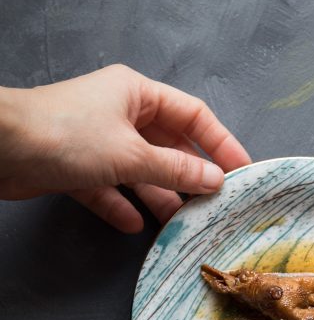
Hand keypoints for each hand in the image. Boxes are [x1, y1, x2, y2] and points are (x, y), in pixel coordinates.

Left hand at [0, 64, 250, 231]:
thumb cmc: (65, 135)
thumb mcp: (130, 155)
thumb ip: (175, 170)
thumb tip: (214, 180)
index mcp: (137, 94)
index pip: (193, 115)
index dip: (220, 143)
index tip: (242, 171)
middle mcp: (119, 113)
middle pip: (167, 145)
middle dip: (189, 175)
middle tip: (214, 204)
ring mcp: (96, 139)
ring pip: (139, 170)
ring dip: (158, 195)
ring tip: (180, 222)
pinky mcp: (74, 166)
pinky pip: (108, 187)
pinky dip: (121, 204)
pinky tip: (134, 225)